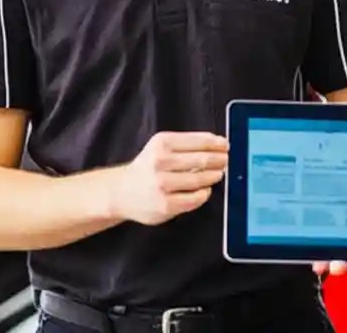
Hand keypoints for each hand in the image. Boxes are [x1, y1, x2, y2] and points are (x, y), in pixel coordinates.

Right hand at [109, 131, 228, 225]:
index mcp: (162, 143)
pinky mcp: (166, 204)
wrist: (121, 192)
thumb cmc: (147, 168)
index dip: (217, 143)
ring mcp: (163, 184)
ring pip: (200, 179)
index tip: (225, 145)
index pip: (199, 140)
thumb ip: (186, 144)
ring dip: (214, 176)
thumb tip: (218, 144)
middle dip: (219, 160)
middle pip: (203, 159)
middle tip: (225, 160)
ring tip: (217, 174)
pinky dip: (204, 193)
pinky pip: (195, 198)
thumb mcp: (160, 147)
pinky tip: (204, 190)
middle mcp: (161, 162)